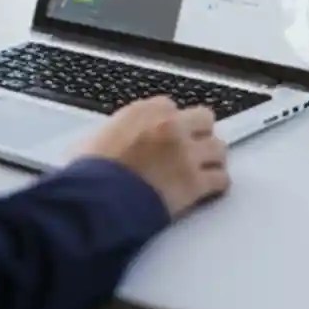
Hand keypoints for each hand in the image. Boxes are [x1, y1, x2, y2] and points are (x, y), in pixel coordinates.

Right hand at [76, 97, 229, 218]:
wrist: (95, 202)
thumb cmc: (87, 177)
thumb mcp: (92, 142)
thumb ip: (115, 134)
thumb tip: (116, 143)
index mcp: (143, 113)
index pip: (169, 106)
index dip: (170, 122)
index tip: (168, 133)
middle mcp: (169, 127)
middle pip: (204, 119)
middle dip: (200, 134)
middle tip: (194, 148)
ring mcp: (185, 153)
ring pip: (218, 148)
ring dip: (213, 160)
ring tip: (206, 170)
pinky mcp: (195, 181)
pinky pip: (221, 179)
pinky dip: (217, 186)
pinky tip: (210, 191)